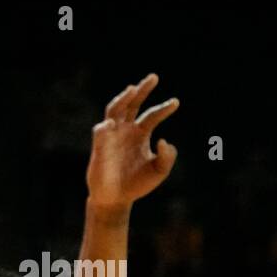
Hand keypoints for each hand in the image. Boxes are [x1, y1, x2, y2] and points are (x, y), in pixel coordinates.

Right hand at [86, 74, 178, 208]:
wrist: (117, 198)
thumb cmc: (137, 183)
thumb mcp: (159, 171)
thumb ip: (167, 157)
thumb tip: (165, 139)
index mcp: (141, 134)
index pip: (153, 115)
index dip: (164, 108)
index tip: (176, 102)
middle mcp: (126, 130)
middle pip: (133, 104)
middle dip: (142, 90)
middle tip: (154, 77)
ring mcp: (112, 135)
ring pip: (115, 110)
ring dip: (123, 99)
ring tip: (133, 90)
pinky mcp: (100, 146)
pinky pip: (101, 132)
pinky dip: (106, 128)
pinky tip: (112, 125)